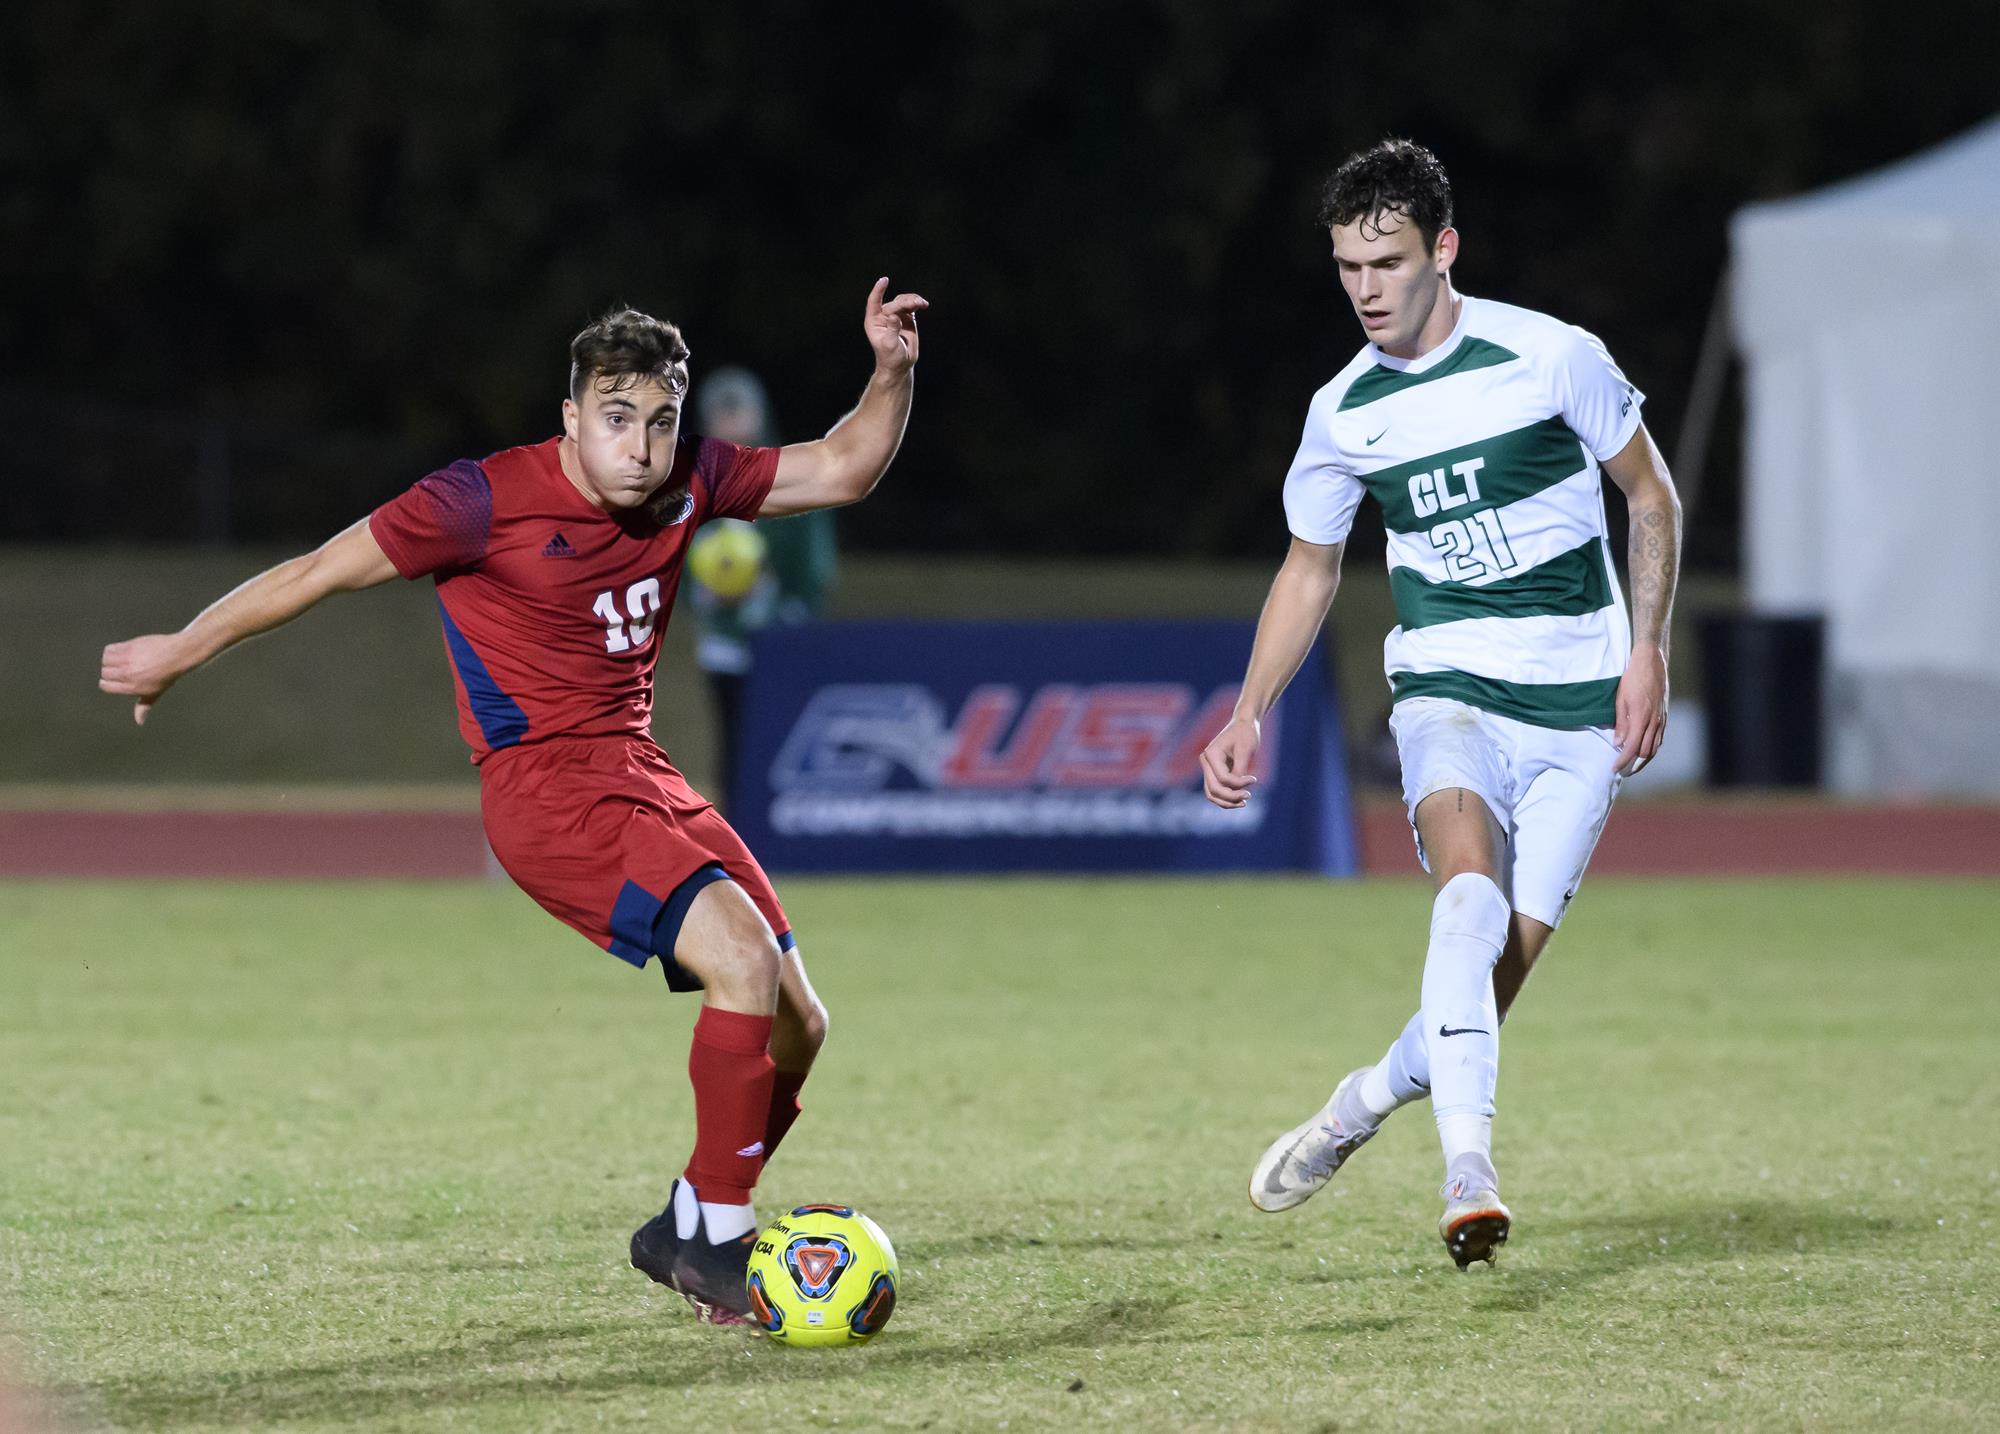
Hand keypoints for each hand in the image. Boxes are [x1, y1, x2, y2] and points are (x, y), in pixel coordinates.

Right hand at [99, 633, 196, 724]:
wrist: (177, 655)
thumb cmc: (167, 674)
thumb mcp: (156, 693)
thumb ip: (143, 706)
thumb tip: (139, 722)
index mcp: (132, 687)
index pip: (106, 686)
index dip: (108, 683)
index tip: (113, 679)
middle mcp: (127, 674)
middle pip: (105, 673)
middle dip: (111, 671)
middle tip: (122, 668)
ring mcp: (127, 660)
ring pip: (105, 660)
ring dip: (111, 659)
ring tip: (122, 659)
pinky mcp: (128, 647)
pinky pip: (109, 649)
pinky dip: (113, 650)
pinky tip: (122, 651)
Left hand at [863, 277, 926, 374]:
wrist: (901, 364)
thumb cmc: (891, 357)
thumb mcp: (890, 345)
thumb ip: (892, 330)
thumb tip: (894, 316)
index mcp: (874, 321)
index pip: (874, 302)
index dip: (878, 290)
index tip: (885, 280)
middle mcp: (883, 316)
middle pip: (894, 302)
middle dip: (905, 301)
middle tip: (917, 304)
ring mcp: (895, 316)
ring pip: (903, 301)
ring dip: (913, 300)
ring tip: (923, 304)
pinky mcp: (906, 318)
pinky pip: (911, 306)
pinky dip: (917, 304)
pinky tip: (923, 305)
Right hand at [1200, 715, 1261, 808]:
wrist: (1244, 724)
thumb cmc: (1246, 733)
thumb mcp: (1245, 750)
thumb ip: (1240, 770)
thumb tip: (1238, 789)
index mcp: (1211, 754)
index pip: (1222, 778)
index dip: (1239, 784)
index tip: (1254, 779)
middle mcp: (1206, 762)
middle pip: (1213, 789)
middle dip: (1231, 797)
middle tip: (1248, 797)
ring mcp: (1208, 768)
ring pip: (1212, 793)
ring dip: (1227, 802)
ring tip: (1243, 803)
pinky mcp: (1214, 772)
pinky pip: (1216, 790)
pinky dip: (1226, 797)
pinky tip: (1240, 800)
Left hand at [1613, 642, 1667, 774]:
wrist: (1652, 663)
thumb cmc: (1633, 678)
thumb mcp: (1621, 700)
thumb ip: (1621, 723)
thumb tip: (1618, 743)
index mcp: (1642, 718)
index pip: (1632, 747)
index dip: (1623, 760)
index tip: (1614, 768)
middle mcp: (1655, 722)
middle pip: (1645, 752)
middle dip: (1633, 763)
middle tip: (1621, 767)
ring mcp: (1662, 719)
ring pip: (1655, 747)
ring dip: (1643, 757)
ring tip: (1631, 762)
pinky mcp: (1665, 716)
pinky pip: (1659, 738)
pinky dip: (1651, 747)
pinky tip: (1643, 748)